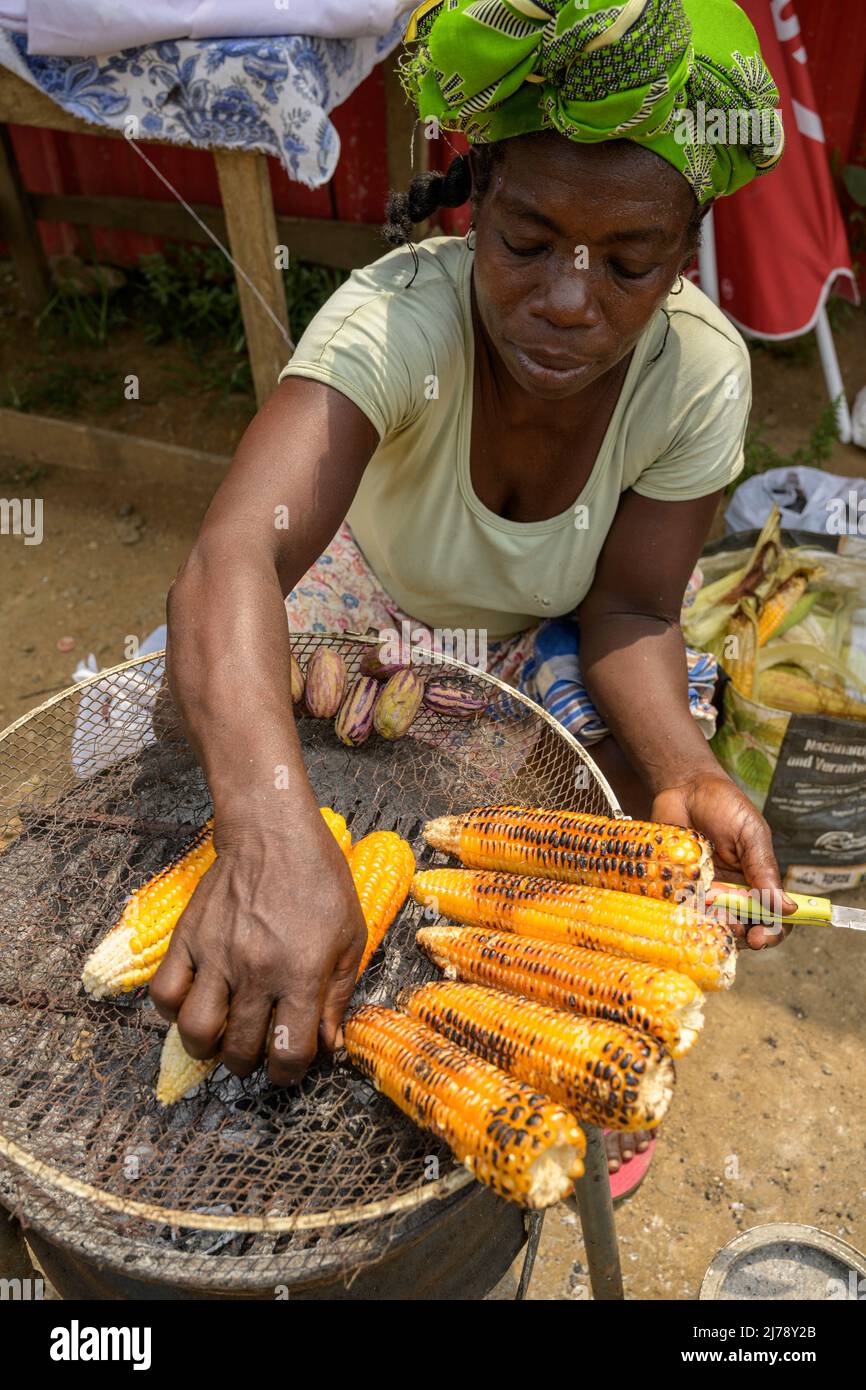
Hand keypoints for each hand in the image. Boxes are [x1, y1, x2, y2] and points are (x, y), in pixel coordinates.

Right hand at [149, 808, 366, 1081]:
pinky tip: (195, 1002)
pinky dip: (175, 1011)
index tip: (291, 1062)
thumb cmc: (320, 882)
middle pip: (239, 1051)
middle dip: (250, 1064)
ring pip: (195, 1033)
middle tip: (257, 1049)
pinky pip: (164, 994)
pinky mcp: (188, 939)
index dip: (292, 1072)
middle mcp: (256, 972)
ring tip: (222, 1035)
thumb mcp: (349, 938)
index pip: (289, 1052)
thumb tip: (328, 1046)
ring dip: (209, 1047)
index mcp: (301, 974)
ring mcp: (216, 956)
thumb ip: (338, 996)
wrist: (272, 834)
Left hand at [651, 772, 796, 949]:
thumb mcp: (750, 834)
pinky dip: (681, 913)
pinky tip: (682, 903)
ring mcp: (701, 892)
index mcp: (756, 883)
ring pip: (710, 925)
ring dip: (711, 924)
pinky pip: (678, 910)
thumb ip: (764, 869)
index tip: (762, 936)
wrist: (683, 787)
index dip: (772, 932)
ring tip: (710, 908)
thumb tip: (789, 909)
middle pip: (741, 928)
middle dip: (740, 933)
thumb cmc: (723, 806)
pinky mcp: (675, 887)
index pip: (772, 917)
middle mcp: (730, 894)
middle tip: (734, 925)